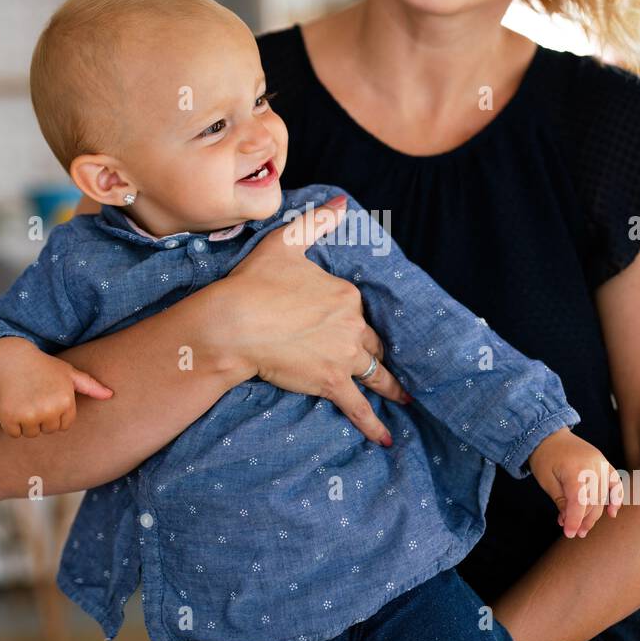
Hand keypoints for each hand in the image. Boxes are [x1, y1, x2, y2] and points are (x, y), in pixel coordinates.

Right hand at [0, 339, 113, 437]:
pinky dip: (11, 424)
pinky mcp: (9, 417)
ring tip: (24, 400)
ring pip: (32, 433)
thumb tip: (111, 395)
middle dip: (42, 418)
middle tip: (35, 397)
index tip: (49, 397)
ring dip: (27, 422)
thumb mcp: (68, 373)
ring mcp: (28, 414)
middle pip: (49, 430)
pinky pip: (14, 434)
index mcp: (65, 400)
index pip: (64, 425)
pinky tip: (12, 404)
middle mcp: (48, 409)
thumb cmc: (43, 367)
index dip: (56, 412)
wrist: (10, 360)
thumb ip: (90, 385)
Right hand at [208, 195, 411, 445]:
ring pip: (375, 373)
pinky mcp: (332, 383)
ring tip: (405, 398)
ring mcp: (345, 356)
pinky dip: (373, 424)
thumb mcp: (286, 242)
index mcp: (346, 295)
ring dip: (391, 387)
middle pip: (372, 343)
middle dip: (378, 353)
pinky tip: (386, 438)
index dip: (353, 321)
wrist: (234, 322)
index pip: (359, 312)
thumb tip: (342, 202)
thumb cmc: (254, 282)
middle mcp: (353, 326)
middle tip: (391, 366)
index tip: (349, 329)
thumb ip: (318, 220)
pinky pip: (359, 406)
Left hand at [528, 427, 623, 538]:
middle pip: (593, 501)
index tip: (569, 534)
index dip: (575, 520)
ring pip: (603, 496)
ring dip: (595, 514)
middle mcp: (593, 466)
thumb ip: (561, 501)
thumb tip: (569, 522)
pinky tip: (612, 512)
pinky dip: (616, 497)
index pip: (579, 502)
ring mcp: (601, 464)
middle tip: (575, 533)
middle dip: (584, 520)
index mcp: (575, 470)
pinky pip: (615, 482)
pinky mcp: (604, 463)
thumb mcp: (546, 481)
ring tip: (584, 527)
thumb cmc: (545, 458)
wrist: (549, 435)